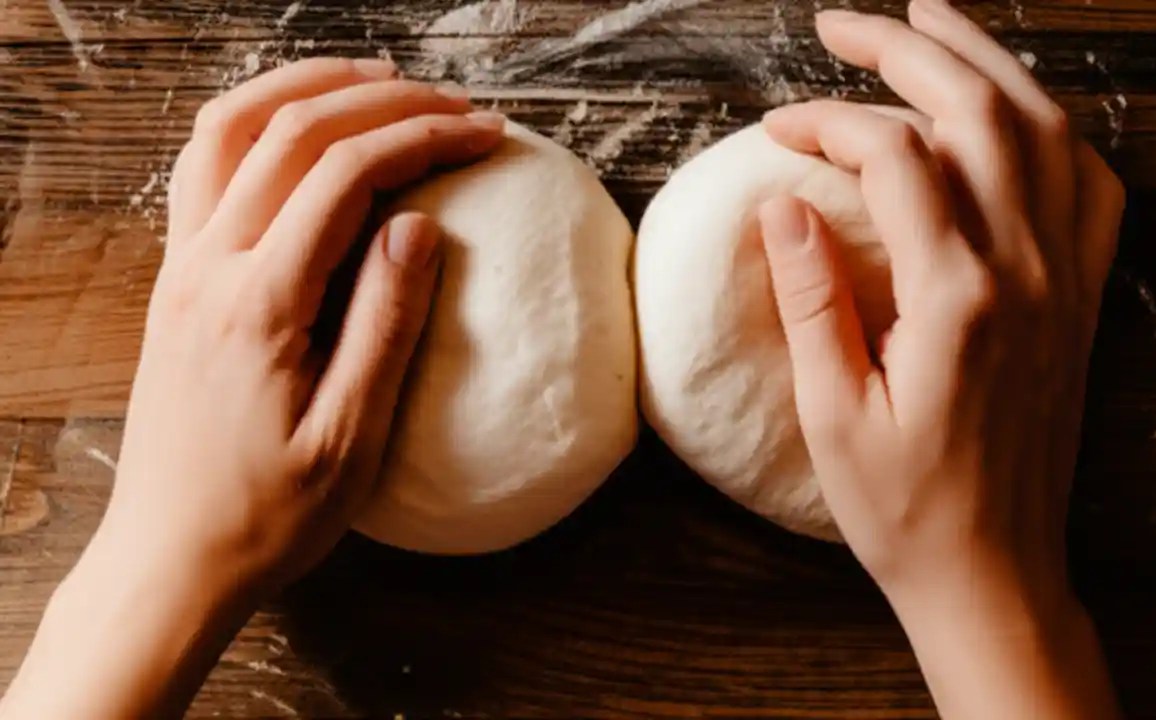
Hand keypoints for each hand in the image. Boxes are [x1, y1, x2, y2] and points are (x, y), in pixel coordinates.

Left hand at [0, 58, 504, 719]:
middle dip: (383, 99)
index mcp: (260, 305)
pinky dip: (258, 123)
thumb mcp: (350, 439)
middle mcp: (209, 268)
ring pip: (231, 129)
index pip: (347, 175)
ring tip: (377, 79)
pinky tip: (302, 131)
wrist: (171, 557)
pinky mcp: (176, 281)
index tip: (486, 134)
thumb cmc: (269, 515)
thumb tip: (419, 227)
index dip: (425, 137)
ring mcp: (183, 268)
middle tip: (455, 102)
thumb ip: (385, 326)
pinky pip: (205, 167)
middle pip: (292, 132)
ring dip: (307, 88)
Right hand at [758, 2, 1123, 717]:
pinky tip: (1013, 115)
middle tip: (845, 23)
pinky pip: (1089, 185)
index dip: (828, 125)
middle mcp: (1025, 273)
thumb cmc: (904, 508)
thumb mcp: (832, 414)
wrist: (994, 570)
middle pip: (978, 113)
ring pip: (1045, 130)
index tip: (777, 131)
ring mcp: (1064, 281)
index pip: (895, 159)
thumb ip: (811, 298)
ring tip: (930, 19)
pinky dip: (1053, 130)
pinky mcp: (1079, 299)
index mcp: (956, 299)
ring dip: (986, 62)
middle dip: (907, 49)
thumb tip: (783, 204)